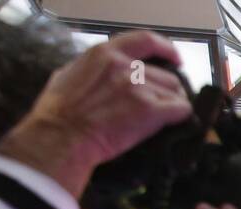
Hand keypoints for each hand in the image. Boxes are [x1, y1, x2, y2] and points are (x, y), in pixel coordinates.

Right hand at [0, 31, 192, 198]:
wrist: (63, 136)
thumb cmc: (59, 112)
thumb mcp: (69, 74)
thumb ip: (92, 69)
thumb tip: (99, 71)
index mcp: (105, 53)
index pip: (146, 40)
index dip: (166, 49)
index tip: (175, 59)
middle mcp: (125, 66)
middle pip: (166, 76)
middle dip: (169, 92)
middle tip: (164, 106)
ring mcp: (139, 87)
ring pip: (175, 94)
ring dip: (173, 106)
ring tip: (163, 119)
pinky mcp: (150, 110)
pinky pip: (181, 110)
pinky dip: (180, 117)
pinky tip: (173, 124)